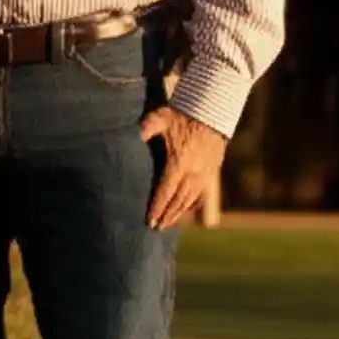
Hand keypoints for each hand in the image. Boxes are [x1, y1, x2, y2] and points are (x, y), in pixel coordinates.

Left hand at [140, 107, 226, 229]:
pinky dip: (191, 205)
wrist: (211, 109)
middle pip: (177, 201)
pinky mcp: (212, 171)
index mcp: (178, 163)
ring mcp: (204, 173)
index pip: (165, 192)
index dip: (157, 208)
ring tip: (167, 224)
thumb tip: (127, 139)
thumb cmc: (181, 114)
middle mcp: (193, 172)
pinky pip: (201, 194)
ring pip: (190, 200)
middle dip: (166, 216)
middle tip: (155, 229)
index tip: (149, 221)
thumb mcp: (159, 118)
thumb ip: (143, 129)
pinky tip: (185, 211)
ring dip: (178, 214)